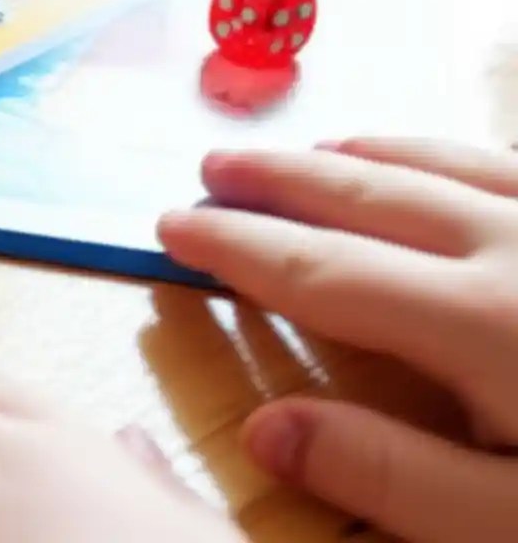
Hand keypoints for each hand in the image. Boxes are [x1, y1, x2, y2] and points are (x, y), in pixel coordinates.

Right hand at [158, 138, 517, 542]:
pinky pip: (504, 164)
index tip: (173, 227)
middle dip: (282, 180)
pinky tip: (431, 161)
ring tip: (304, 150)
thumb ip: (395, 477)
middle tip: (214, 167)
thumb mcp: (514, 528)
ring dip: (359, 157)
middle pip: (372, 197)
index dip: (238, 247)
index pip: (325, 271)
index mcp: (487, 322)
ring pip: (442, 167)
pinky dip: (446, 152)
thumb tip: (267, 432)